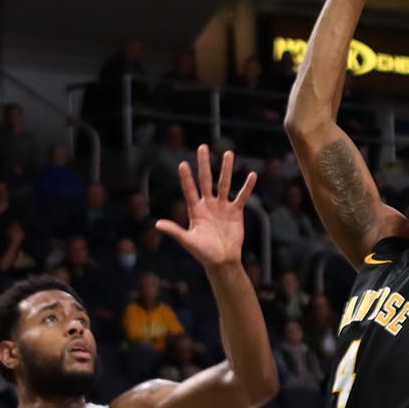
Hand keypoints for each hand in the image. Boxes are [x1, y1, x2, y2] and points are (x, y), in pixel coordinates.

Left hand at [155, 144, 256, 267]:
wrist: (222, 261)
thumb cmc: (203, 253)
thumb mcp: (188, 241)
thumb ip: (174, 231)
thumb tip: (156, 224)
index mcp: (195, 210)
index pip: (190, 189)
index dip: (186, 177)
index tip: (183, 163)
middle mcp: (208, 204)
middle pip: (206, 180)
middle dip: (204, 164)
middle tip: (202, 146)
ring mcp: (222, 206)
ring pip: (224, 183)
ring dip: (226, 169)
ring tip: (229, 153)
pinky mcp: (235, 211)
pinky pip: (241, 196)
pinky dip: (247, 187)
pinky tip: (252, 175)